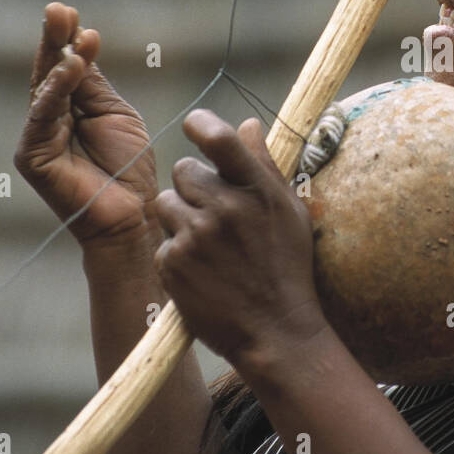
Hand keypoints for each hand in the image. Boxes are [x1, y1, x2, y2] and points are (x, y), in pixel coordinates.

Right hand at [14, 2, 159, 253]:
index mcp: (68, 108)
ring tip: (68, 30)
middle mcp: (47, 120)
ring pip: (43, 90)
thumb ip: (93, 84)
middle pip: (48, 72)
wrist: (133, 214)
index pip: (64, 68)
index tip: (73, 13)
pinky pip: (41, 118)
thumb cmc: (127, 167)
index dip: (68, 40)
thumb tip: (80, 41)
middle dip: (53, 39)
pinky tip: (68, 69)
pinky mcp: (33, 157)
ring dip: (55, 58)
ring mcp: (37, 138)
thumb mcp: (114, 114)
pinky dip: (55, 92)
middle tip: (59, 10)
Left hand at [153, 110, 323, 366]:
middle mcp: (225, 208)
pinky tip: (202, 270)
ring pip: (166, 203)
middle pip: (184, 169)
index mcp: (258, 191)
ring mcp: (196, 236)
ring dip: (181, 217)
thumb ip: (265, 166)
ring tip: (208, 244)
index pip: (220, 138)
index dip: (201, 124)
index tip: (196, 125)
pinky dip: (178, 252)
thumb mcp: (290, 212)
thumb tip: (249, 124)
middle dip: (194, 186)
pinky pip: (163, 240)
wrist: (276, 330)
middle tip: (214, 212)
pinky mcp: (173, 263)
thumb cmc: (287, 267)